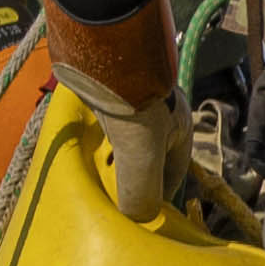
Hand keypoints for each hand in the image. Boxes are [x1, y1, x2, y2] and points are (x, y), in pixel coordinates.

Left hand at [65, 70, 184, 225]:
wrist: (105, 47)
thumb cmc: (133, 102)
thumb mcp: (142, 157)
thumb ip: (141, 193)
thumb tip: (135, 218)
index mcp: (180, 129)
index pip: (174, 173)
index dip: (161, 197)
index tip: (143, 216)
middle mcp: (161, 113)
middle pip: (149, 155)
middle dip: (135, 176)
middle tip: (115, 197)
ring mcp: (135, 99)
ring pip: (126, 138)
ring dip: (114, 157)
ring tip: (97, 176)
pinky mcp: (109, 88)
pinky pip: (106, 121)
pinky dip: (97, 137)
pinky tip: (84, 146)